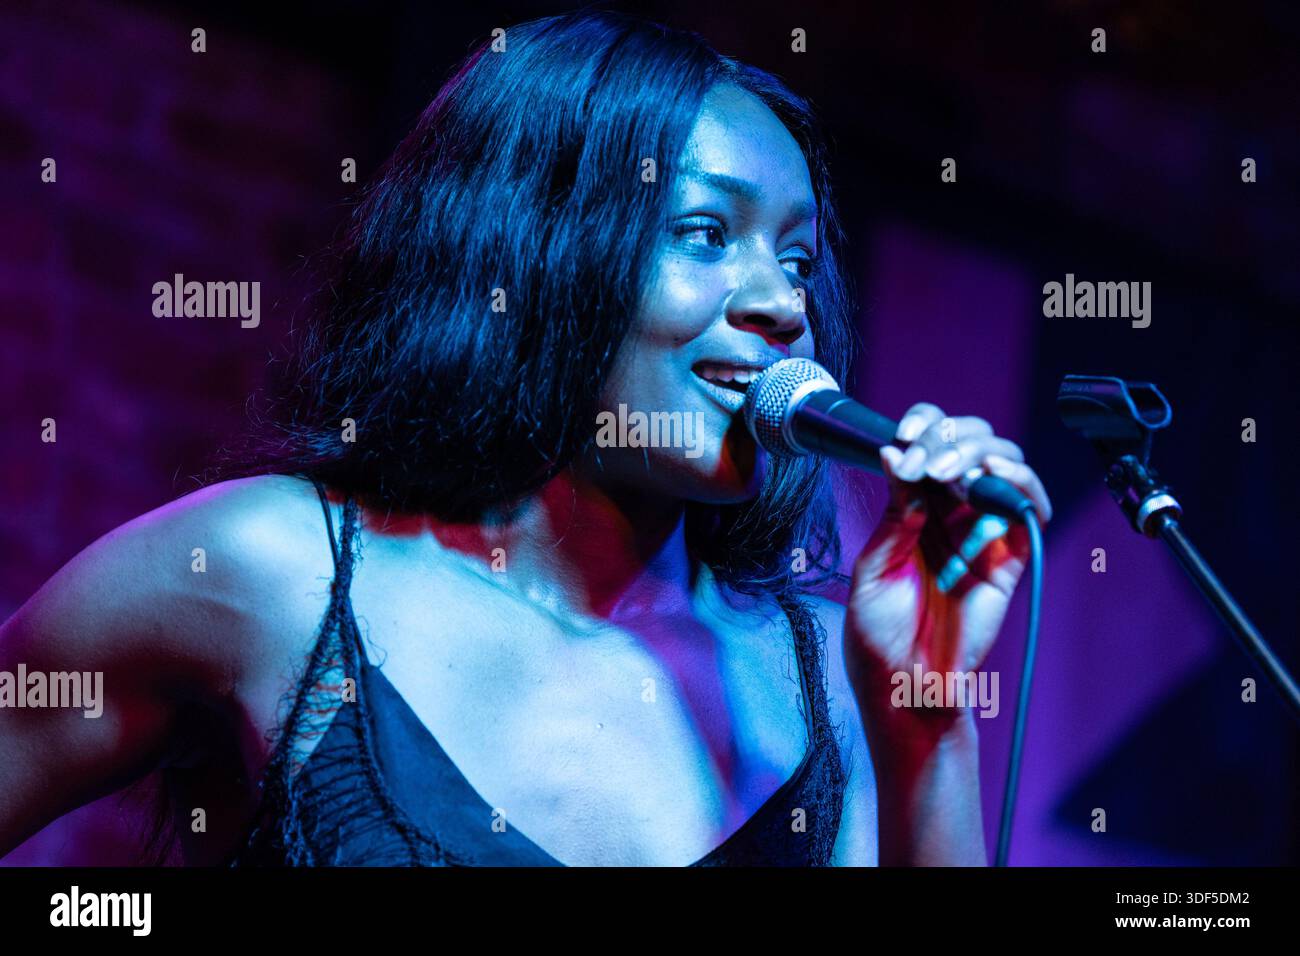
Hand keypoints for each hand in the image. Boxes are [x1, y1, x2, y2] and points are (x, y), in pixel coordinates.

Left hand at [844, 403, 1051, 737]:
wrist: (904, 682)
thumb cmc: (879, 630)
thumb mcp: (874, 564)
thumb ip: (894, 511)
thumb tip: (895, 453)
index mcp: (914, 504)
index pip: (929, 444)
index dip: (923, 426)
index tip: (903, 435)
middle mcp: (952, 510)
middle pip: (969, 442)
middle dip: (947, 438)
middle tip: (922, 463)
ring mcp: (984, 530)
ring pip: (1002, 463)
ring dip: (978, 453)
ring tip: (950, 473)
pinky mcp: (1010, 555)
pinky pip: (1029, 507)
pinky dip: (1018, 482)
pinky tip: (991, 478)